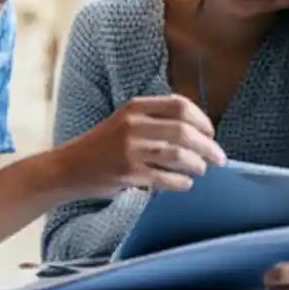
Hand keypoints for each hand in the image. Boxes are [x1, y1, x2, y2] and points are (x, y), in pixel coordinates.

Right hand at [60, 95, 226, 195]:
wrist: (69, 168)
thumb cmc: (103, 146)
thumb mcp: (125, 121)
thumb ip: (155, 119)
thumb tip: (198, 130)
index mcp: (135, 107)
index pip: (180, 105)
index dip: (201, 119)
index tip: (211, 133)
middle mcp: (133, 125)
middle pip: (184, 131)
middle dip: (208, 146)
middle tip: (219, 158)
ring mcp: (130, 149)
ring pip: (178, 155)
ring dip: (197, 165)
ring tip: (201, 170)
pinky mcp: (128, 173)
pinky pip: (166, 178)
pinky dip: (181, 182)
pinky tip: (185, 183)